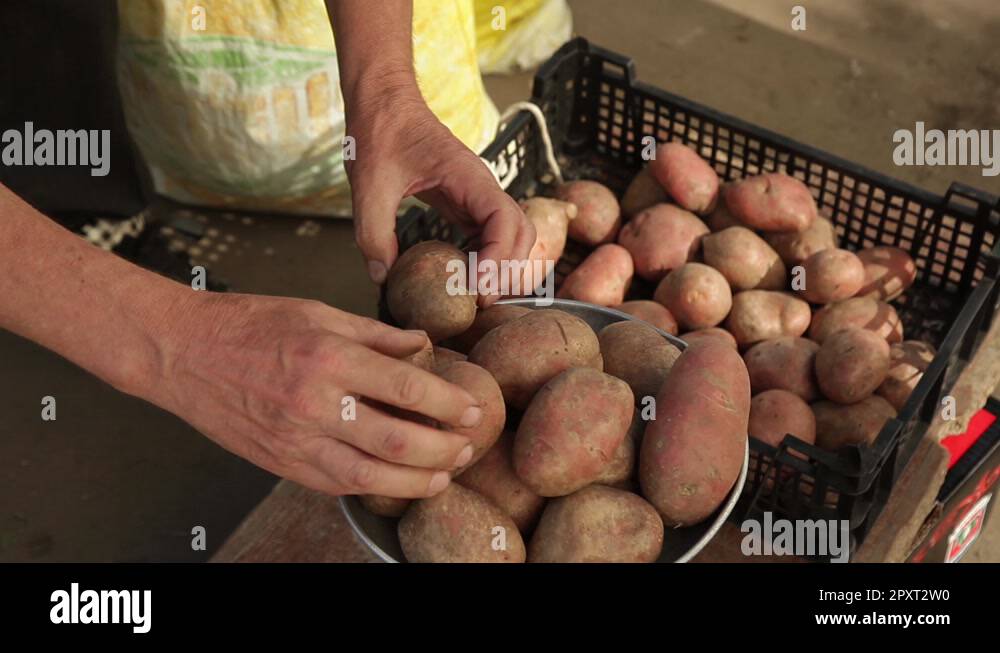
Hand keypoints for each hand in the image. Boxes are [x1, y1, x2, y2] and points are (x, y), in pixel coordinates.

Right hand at [148, 292, 481, 497]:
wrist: (182, 353)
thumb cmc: (248, 324)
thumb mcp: (317, 311)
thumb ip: (375, 334)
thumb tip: (423, 346)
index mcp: (327, 358)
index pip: (406, 388)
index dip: (448, 403)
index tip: (473, 409)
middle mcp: (313, 403)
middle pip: (396, 440)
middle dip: (442, 449)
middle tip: (467, 447)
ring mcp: (294, 439)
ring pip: (369, 476)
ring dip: (415, 481)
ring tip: (443, 475)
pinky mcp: (280, 463)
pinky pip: (336, 484)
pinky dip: (373, 487)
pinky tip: (396, 481)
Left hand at [345, 86, 534, 306]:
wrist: (384, 102)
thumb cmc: (380, 131)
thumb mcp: (368, 184)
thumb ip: (373, 231)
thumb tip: (382, 277)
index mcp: (466, 175)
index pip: (504, 220)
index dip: (496, 258)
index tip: (474, 285)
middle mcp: (481, 185)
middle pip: (521, 232)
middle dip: (506, 270)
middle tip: (478, 302)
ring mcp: (478, 193)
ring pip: (513, 234)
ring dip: (503, 266)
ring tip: (476, 296)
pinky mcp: (467, 201)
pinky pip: (491, 233)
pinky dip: (487, 258)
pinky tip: (465, 277)